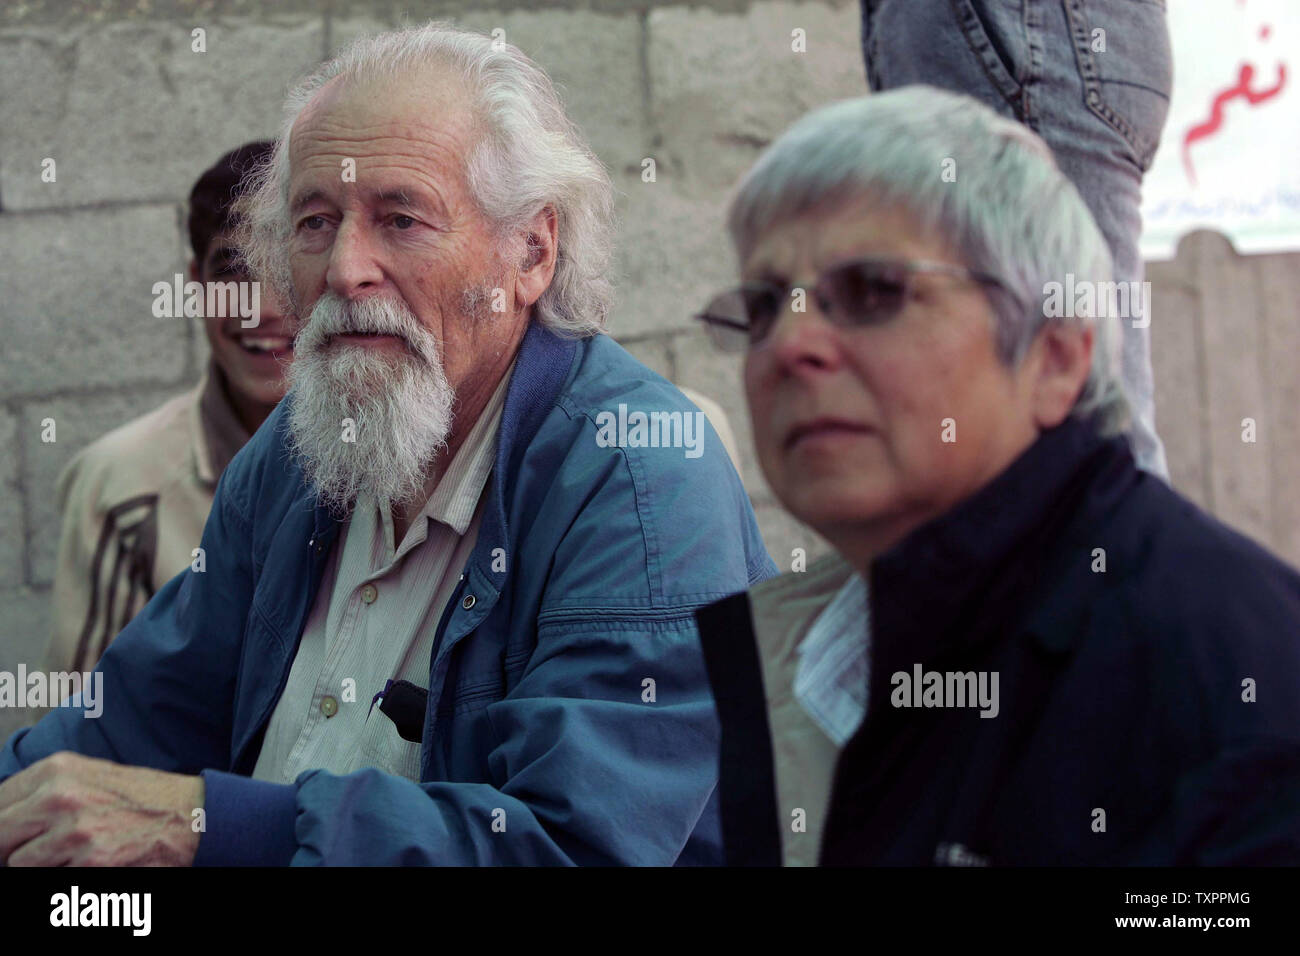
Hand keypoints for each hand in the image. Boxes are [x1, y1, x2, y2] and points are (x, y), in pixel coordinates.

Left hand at [0, 752, 202, 865]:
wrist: (192, 815)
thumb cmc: (140, 799)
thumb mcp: (88, 777)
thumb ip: (43, 792)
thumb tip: (4, 820)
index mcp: (57, 769)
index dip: (1, 826)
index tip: (14, 836)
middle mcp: (60, 795)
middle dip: (10, 848)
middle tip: (40, 850)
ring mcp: (74, 830)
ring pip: (17, 864)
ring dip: (38, 866)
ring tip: (72, 855)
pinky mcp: (90, 861)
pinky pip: (47, 880)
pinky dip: (65, 874)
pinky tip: (91, 863)